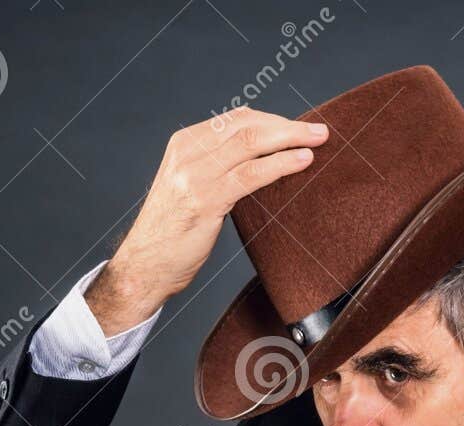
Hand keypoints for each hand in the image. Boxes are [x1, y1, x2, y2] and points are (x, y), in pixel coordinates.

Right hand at [85, 108, 329, 334]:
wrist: (144, 266)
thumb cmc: (172, 234)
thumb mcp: (190, 188)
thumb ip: (215, 168)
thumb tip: (256, 159)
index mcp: (184, 143)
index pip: (235, 119)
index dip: (273, 120)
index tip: (298, 128)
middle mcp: (188, 151)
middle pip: (247, 126)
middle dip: (287, 125)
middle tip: (319, 130)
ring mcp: (194, 174)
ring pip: (251, 144)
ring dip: (290, 139)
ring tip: (318, 140)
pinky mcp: (204, 199)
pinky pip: (250, 175)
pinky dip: (280, 164)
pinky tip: (301, 162)